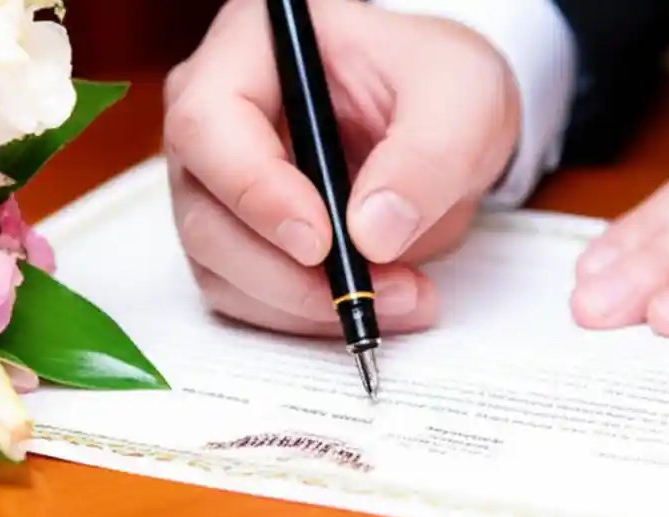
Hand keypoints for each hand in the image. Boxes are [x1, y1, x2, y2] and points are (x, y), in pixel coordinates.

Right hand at [163, 0, 518, 335]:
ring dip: (303, 304)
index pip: (209, 124)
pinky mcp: (234, 240)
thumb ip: (428, 156)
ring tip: (399, 297)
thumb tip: (372, 235)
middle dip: (289, 273)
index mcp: (249, 49)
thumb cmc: (437, 86)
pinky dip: (306, 315)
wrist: (442, 123)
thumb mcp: (463, 99)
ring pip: (221, 268)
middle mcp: (212, 118)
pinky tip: (375, 301)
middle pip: (205, 213)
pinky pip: (246, 297)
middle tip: (376, 289)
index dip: (254, 192)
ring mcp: (214, 185)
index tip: (320, 242)